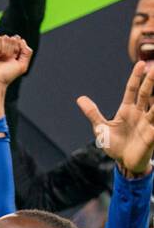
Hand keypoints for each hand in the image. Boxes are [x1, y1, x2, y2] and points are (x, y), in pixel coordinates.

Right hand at [0, 35, 32, 86]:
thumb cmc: (7, 75)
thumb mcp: (22, 65)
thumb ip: (27, 52)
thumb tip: (21, 40)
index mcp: (10, 51)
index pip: (17, 40)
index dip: (18, 48)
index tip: (14, 58)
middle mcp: (1, 48)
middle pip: (12, 38)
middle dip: (11, 49)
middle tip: (6, 59)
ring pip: (5, 37)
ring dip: (4, 50)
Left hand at [79, 61, 153, 176]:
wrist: (124, 163)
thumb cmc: (115, 145)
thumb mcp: (101, 128)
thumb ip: (93, 113)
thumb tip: (80, 98)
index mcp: (127, 110)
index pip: (132, 90)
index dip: (136, 77)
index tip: (140, 64)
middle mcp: (139, 113)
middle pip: (146, 94)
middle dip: (150, 81)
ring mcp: (148, 123)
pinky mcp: (153, 135)